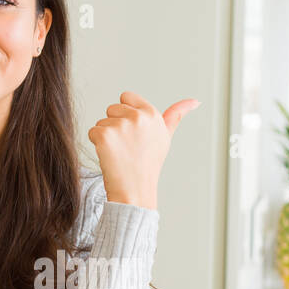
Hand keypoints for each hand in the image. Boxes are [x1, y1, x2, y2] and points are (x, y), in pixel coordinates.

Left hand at [87, 92, 199, 209]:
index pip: (126, 97)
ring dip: (106, 136)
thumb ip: (176, 115)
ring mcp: (120, 126)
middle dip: (116, 125)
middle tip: (127, 147)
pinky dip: (97, 145)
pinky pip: (93, 132)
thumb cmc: (149, 165)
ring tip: (120, 153)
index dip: (126, 114)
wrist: (135, 191)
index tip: (133, 134)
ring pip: (102, 122)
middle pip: (112, 109)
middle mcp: (138, 117)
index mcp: (152, 114)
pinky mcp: (104, 136)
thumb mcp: (165, 137)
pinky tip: (110, 157)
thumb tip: (196, 101)